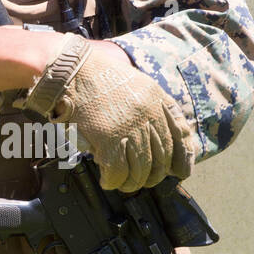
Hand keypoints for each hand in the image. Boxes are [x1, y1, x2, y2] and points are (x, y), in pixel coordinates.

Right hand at [25, 38, 195, 192]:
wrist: (70, 69)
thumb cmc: (99, 77)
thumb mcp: (136, 83)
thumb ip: (152, 106)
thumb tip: (162, 137)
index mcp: (157, 98)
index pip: (180, 134)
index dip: (183, 157)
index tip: (181, 171)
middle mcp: (148, 113)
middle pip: (161, 156)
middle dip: (154, 175)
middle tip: (145, 180)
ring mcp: (128, 127)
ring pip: (141, 169)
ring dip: (133, 182)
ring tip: (125, 184)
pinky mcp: (108, 138)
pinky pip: (118, 171)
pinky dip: (114, 181)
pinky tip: (108, 181)